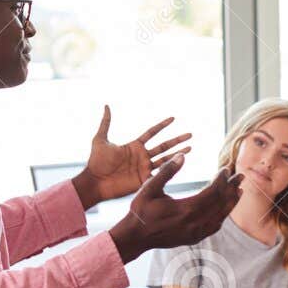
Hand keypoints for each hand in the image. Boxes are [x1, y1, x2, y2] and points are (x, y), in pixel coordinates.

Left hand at [74, 107, 191, 205]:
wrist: (96, 181)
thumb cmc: (96, 161)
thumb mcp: (100, 139)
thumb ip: (106, 123)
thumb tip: (107, 106)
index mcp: (134, 146)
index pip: (152, 133)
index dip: (162, 125)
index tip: (173, 118)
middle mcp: (142, 156)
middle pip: (164, 146)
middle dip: (177, 140)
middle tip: (190, 135)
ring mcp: (145, 168)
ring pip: (166, 159)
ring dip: (178, 154)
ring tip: (190, 148)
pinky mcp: (145, 180)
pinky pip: (160, 174)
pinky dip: (170, 170)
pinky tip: (179, 164)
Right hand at [109, 159, 242, 261]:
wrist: (136, 237)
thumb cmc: (141, 211)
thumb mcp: (150, 188)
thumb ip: (167, 172)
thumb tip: (182, 156)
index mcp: (186, 208)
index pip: (212, 191)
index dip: (221, 179)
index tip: (225, 169)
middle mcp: (195, 222)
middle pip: (221, 203)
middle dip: (232, 188)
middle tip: (241, 176)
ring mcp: (196, 232)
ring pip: (221, 216)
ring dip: (231, 202)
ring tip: (239, 191)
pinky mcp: (195, 238)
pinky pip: (214, 226)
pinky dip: (222, 216)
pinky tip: (226, 208)